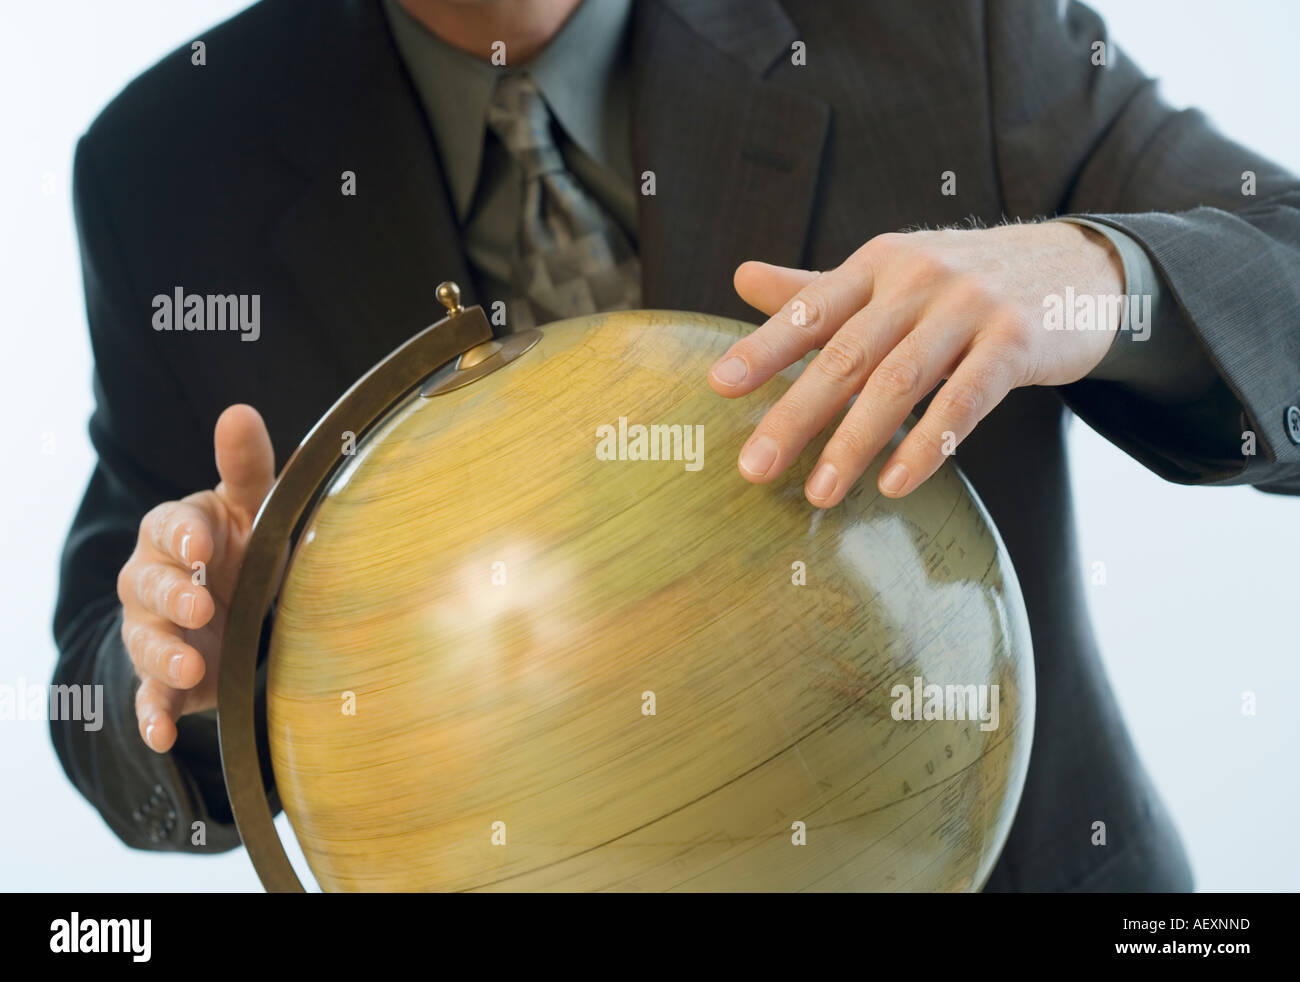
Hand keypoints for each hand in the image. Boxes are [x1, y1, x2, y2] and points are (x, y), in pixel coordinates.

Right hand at [116, 404, 274, 751]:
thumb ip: (245, 466)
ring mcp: (154, 632)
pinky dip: (153, 715)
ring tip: (189, 668)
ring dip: (164, 657)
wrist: (235, 606)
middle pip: (149, 586)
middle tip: (201, 605)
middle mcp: (152, 581)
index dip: (183, 536)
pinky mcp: (166, 679)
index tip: (205, 543)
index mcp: (174, 532)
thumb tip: (239, 412)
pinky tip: (162, 733)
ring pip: (147, 642)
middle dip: (172, 597)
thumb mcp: (251, 505)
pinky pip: (151, 697)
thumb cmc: (242, 544)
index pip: (167, 528)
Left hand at [709, 221, 1123, 505]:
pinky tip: (897, 483)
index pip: (811, 309)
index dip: (763, 348)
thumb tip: (739, 276)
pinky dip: (928, 445)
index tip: (719, 386)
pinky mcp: (1016, 342)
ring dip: (854, 444)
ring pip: (899, 383)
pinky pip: (964, 401)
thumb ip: (817, 289)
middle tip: (754, 469)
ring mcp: (970, 308)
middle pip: (845, 355)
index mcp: (877, 263)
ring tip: (820, 494)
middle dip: (796, 416)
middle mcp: (918, 279)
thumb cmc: (963, 283)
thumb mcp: (889, 274)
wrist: (1078, 268)